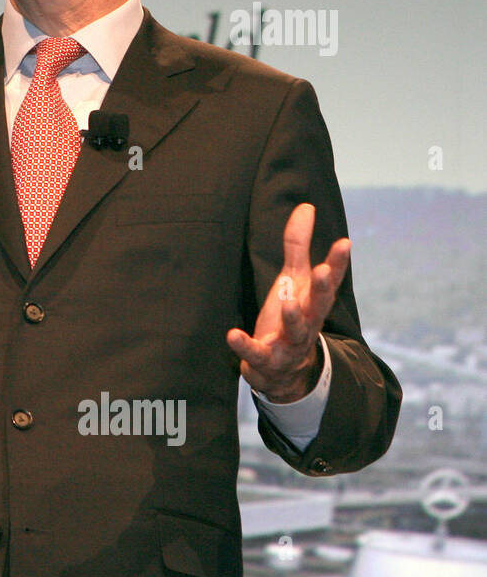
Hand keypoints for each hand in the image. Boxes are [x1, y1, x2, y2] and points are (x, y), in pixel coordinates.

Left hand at [227, 202, 348, 402]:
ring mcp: (288, 343)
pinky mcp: (266, 359)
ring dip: (292, 318)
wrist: (282, 369)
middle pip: (319, 305)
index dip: (337, 262)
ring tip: (287, 303)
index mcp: (312, 301)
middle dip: (322, 289)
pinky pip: (256, 353)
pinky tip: (232, 335)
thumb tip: (306, 206)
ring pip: (296, 331)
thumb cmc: (288, 315)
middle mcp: (307, 321)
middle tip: (323, 270)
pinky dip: (245, 345)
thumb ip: (297, 245)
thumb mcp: (292, 279)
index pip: (329, 280)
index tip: (344, 242)